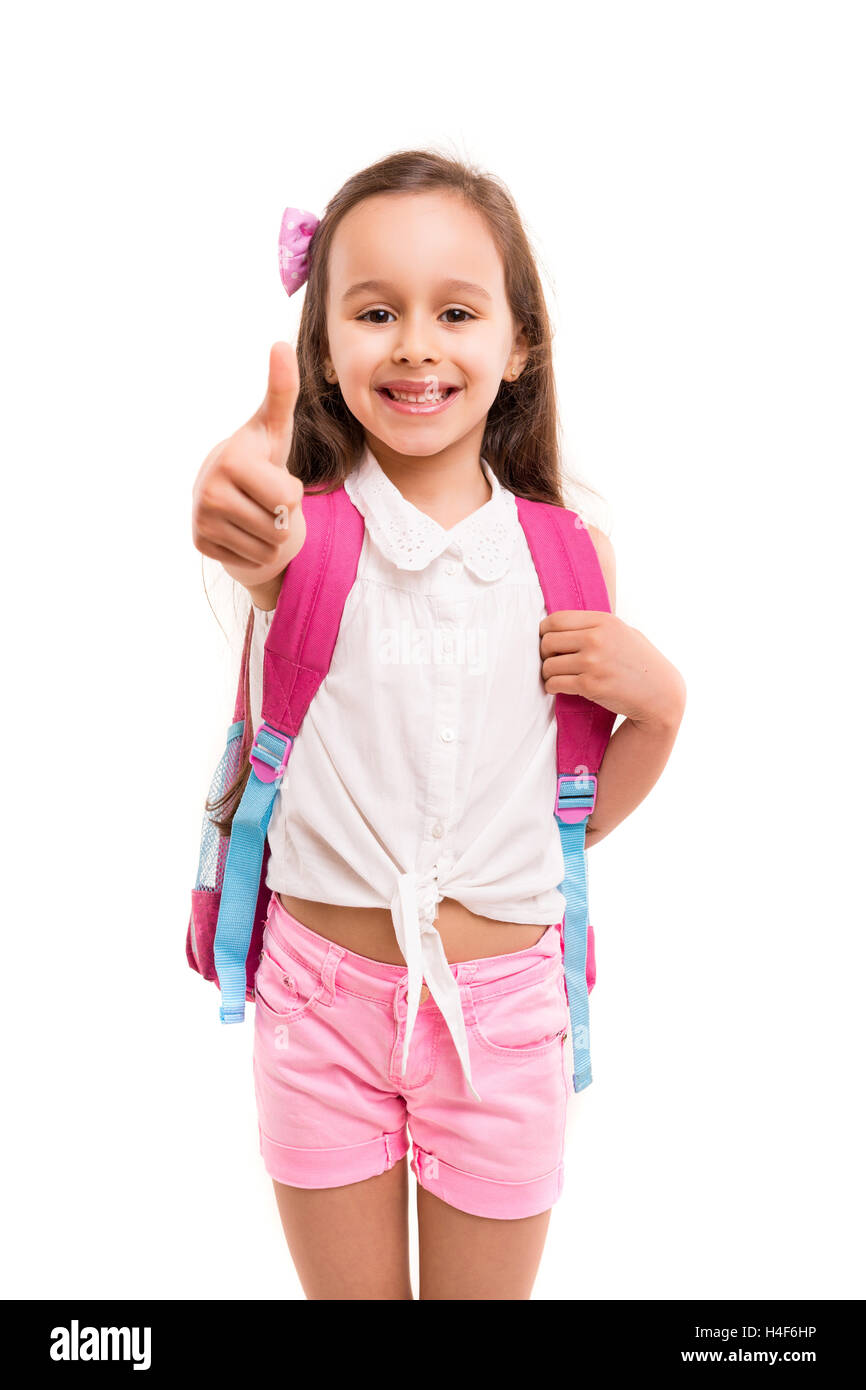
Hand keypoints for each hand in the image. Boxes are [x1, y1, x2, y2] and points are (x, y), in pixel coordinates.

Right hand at [191, 341, 305, 587]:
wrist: (227, 493)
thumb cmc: (260, 456)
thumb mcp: (275, 427)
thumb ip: (282, 390)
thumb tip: (281, 344)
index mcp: (232, 460)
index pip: (290, 496)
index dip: (292, 491)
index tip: (271, 474)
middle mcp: (210, 491)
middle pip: (280, 526)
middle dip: (283, 517)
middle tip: (265, 499)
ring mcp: (202, 520)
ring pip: (269, 548)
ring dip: (271, 537)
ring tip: (255, 513)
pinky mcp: (201, 544)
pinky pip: (252, 561)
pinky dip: (254, 551)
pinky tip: (241, 530)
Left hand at [539, 611, 685, 727]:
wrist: (660, 694)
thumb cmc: (640, 662)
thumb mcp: (623, 632)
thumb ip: (595, 626)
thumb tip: (559, 624)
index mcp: (603, 621)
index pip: (556, 619)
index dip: (545, 631)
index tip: (548, 641)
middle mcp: (597, 639)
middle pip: (548, 641)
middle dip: (545, 653)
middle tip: (551, 661)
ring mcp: (593, 662)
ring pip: (548, 665)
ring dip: (548, 673)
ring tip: (556, 676)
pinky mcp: (590, 685)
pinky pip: (555, 683)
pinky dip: (552, 687)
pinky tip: (558, 688)